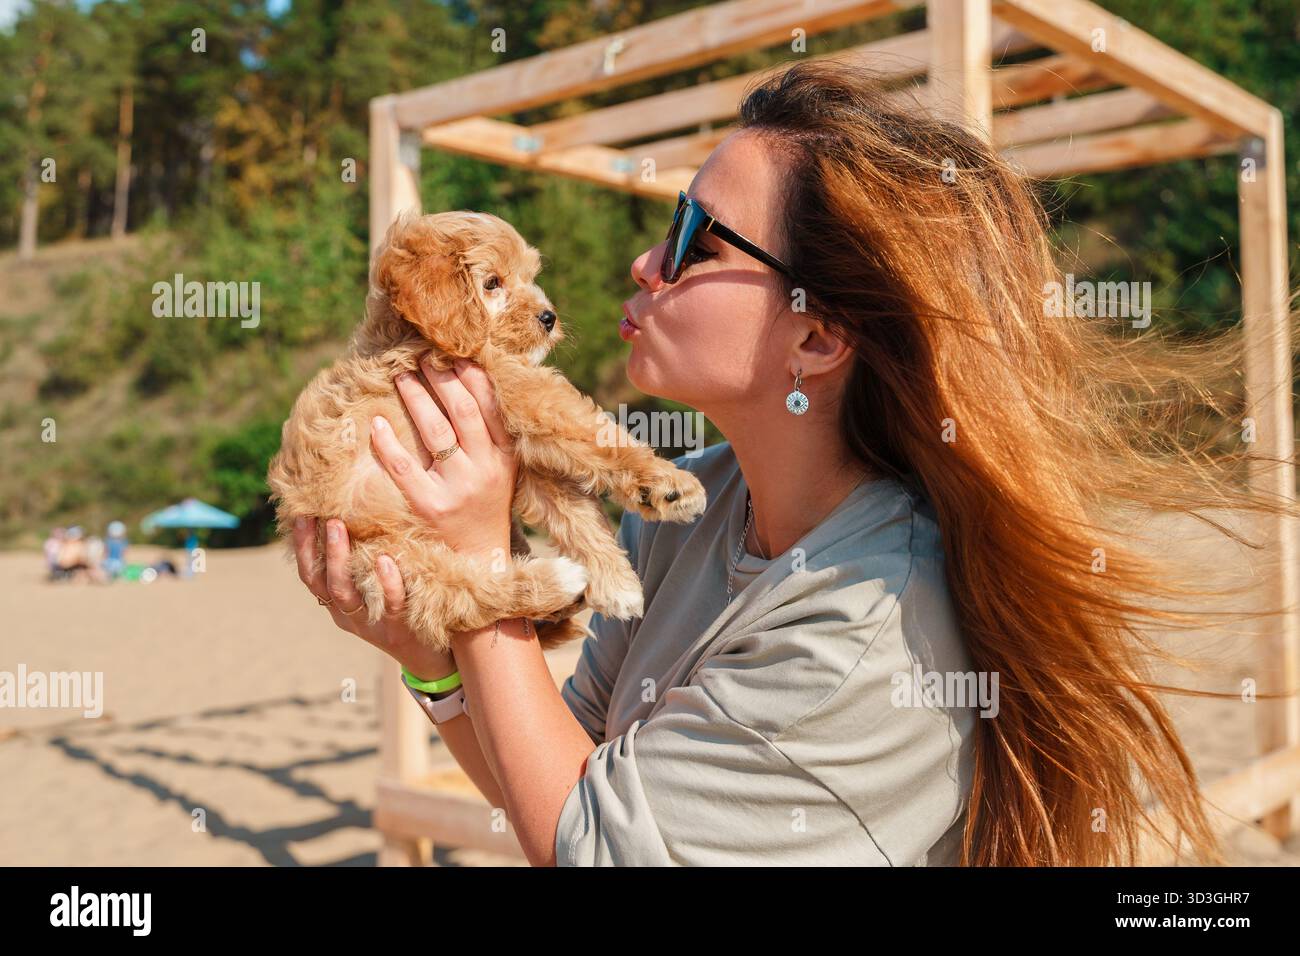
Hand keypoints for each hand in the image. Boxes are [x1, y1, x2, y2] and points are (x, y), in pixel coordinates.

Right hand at [293, 515, 453, 680]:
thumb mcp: (378, 589)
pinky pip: (390, 604)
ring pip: (345, 593)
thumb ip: (366, 563)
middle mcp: (349, 616)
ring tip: (339, 527)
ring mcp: (371, 625)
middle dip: (318, 548)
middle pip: (323, 582)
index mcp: (339, 605)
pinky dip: (386, 582)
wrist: (433, 655)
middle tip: (325, 517)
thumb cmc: (406, 610)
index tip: (301, 515)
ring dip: (339, 558)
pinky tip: (385, 560)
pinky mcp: (398, 630)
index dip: (302, 547)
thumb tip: (360, 518)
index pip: (311, 575)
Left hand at [370, 354, 517, 561]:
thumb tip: (472, 380)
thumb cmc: (486, 505)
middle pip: (463, 412)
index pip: (490, 406)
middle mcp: (485, 469)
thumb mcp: (502, 469)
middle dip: (441, 379)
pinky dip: (388, 443)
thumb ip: (491, 434)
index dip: (472, 376)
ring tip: (400, 375)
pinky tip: (376, 423)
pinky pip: (404, 467)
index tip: (453, 353)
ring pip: (435, 432)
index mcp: (505, 456)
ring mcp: (457, 488)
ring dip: (416, 397)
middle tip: (420, 356)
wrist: (480, 560)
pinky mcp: (430, 507)